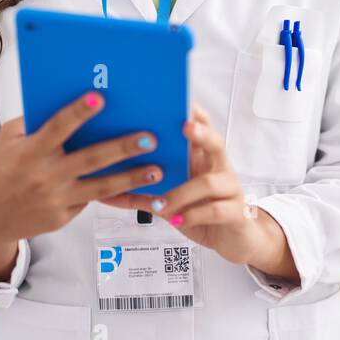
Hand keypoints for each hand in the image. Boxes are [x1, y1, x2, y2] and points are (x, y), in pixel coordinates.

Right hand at [0, 92, 163, 282]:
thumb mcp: (9, 140)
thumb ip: (36, 123)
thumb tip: (69, 101)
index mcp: (31, 151)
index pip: (57, 128)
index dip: (78, 113)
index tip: (99, 98)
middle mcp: (45, 175)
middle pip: (91, 159)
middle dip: (122, 148)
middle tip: (151, 138)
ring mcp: (55, 200)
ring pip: (101, 188)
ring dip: (132, 178)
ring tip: (158, 171)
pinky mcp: (62, 218)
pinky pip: (91, 201)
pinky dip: (115, 194)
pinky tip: (140, 189)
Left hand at [100, 105, 297, 280]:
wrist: (231, 238)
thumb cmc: (198, 210)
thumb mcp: (170, 197)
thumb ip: (143, 190)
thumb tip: (105, 187)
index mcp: (203, 156)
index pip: (202, 126)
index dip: (193, 113)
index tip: (179, 101)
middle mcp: (219, 167)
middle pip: (215, 142)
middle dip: (200, 133)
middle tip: (184, 128)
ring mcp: (230, 188)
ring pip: (210, 182)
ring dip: (182, 192)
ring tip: (161, 203)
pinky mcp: (235, 212)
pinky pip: (215, 210)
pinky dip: (193, 215)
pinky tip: (176, 219)